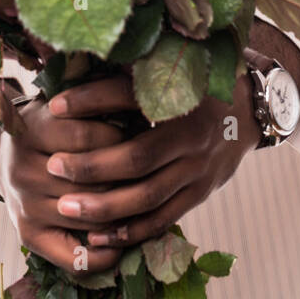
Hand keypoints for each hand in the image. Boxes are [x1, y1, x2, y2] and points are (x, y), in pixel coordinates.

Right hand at [0, 94, 129, 275]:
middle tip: (152, 169)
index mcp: (32, 130)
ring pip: (88, 216)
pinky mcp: (28, 235)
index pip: (85, 137)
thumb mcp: (62, 104)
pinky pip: (73, 258)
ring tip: (145, 198)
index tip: (141, 134)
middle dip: (127, 175)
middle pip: (91, 181)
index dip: (119, 136)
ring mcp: (24, 206)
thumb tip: (141, 107)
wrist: (4, 160)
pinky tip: (122, 241)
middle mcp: (22, 170)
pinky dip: (103, 254)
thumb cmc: (47, 127)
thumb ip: (93, 101)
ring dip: (122, 211)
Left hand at [43, 72, 259, 248]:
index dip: (90, 100)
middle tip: (53, 166)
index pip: (128, 97)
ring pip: (148, 196)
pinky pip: (163, 219)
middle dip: (91, 165)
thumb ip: (130, 69)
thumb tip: (77, 60)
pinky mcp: (200, 194)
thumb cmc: (195, 84)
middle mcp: (192, 136)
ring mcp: (198, 170)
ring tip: (65, 207)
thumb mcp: (172, 68)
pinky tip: (98, 237)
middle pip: (136, 157)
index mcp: (182, 97)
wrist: (247, 110)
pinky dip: (130, 232)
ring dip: (104, 206)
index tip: (53, 106)